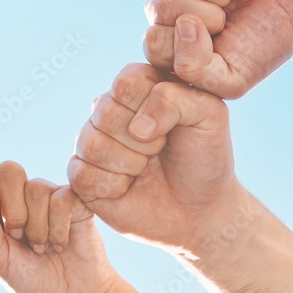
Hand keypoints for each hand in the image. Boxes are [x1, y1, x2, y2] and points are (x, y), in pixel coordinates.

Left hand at [0, 160, 120, 292]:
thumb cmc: (29, 280)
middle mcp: (23, 192)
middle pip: (9, 170)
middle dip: (11, 208)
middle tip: (16, 236)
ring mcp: (50, 194)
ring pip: (35, 188)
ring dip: (36, 227)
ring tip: (40, 248)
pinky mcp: (76, 201)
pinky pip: (61, 199)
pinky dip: (58, 228)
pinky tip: (59, 245)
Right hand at [69, 62, 235, 252]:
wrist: (199, 210)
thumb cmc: (205, 158)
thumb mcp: (210, 116)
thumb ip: (177, 99)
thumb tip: (136, 127)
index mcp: (138, 86)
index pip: (126, 82)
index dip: (151, 108)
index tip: (174, 125)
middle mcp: (109, 108)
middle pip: (105, 112)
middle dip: (143, 141)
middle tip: (160, 150)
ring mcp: (92, 140)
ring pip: (91, 144)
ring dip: (129, 165)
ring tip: (145, 169)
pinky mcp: (81, 174)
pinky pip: (81, 174)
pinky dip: (112, 187)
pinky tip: (127, 187)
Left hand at [143, 0, 292, 97]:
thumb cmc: (263, 44)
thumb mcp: (232, 79)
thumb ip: (195, 71)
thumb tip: (183, 23)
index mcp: (167, 40)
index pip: (153, 44)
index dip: (190, 45)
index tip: (219, 42)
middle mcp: (165, 3)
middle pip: (162, 7)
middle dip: (207, 15)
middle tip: (228, 16)